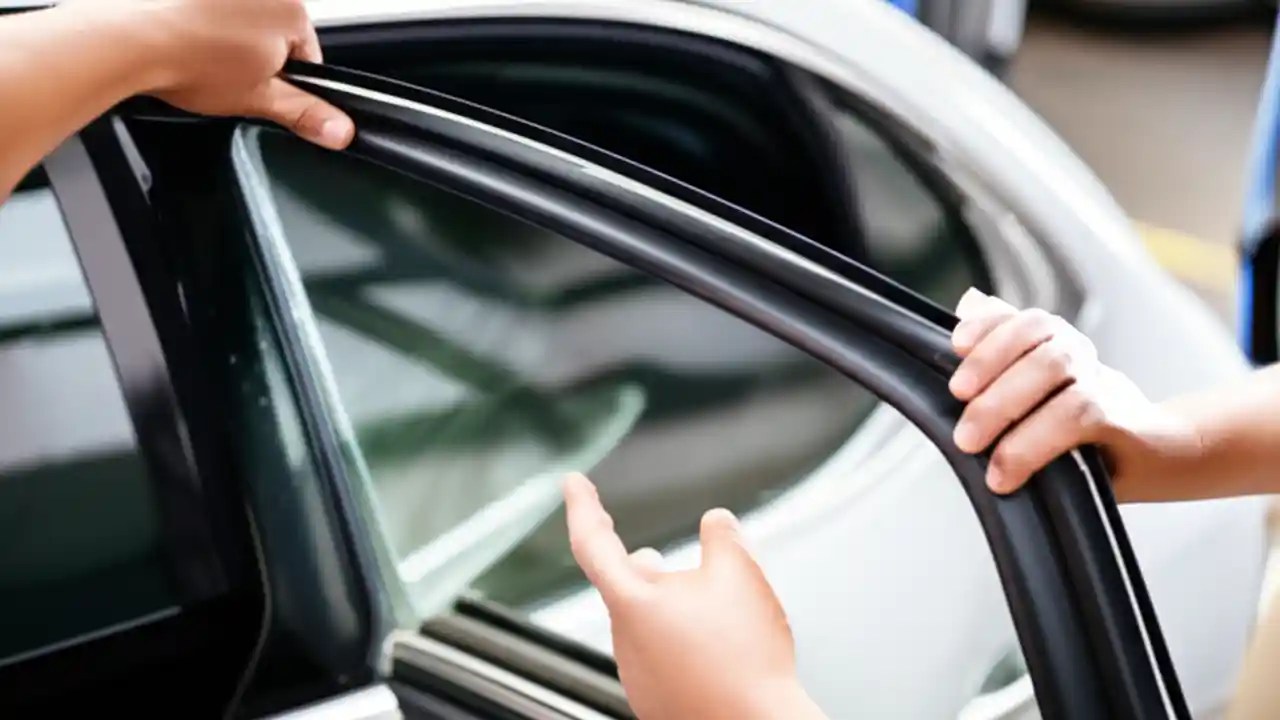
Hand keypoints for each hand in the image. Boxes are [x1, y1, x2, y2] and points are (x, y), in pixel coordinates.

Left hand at [94, 0, 353, 148]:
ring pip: (239, 18)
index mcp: (291, 10)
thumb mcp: (257, 98)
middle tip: (226, 77)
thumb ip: (304, 113)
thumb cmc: (187, 58)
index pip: (306, 55)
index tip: (260, 91)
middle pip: (273, 32)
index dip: (283, 81)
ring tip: (200, 59)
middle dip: (255, 56)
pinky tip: (183, 39)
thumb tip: (340, 131)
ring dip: (225, 36)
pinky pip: (207, 9)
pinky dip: (198, 20)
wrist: (126, 37)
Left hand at [563, 474, 824, 719]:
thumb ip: (723, 537)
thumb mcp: (741, 575)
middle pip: (626, 587)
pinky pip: (663, 657)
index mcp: (631, 603)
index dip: (582, 505)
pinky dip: (683, 640)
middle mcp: (624, 641)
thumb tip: (716, 521)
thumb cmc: (743, 659)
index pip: (591, 541)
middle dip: (644, 567)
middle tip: (652, 554)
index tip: (573, 483)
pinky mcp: (658, 699)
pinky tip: (716, 645)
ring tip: (705, 604)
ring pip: (647, 623)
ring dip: (669, 605)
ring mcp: (639, 676)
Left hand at [949, 288, 1202, 498]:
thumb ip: (1002, 358)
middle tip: (955, 412)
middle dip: (987, 370)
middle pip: (1036, 341)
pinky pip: (1077, 416)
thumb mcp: (1036, 396)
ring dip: (1003, 405)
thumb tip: (968, 303)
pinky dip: (1033, 443)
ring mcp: (1103, 383)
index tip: (956, 345)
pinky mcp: (1121, 419)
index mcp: (1057, 345)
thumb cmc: (1086, 429)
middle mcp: (1080, 355)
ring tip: (971, 443)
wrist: (1161, 458)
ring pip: (1054, 368)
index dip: (989, 326)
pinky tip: (1006, 474)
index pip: (1024, 319)